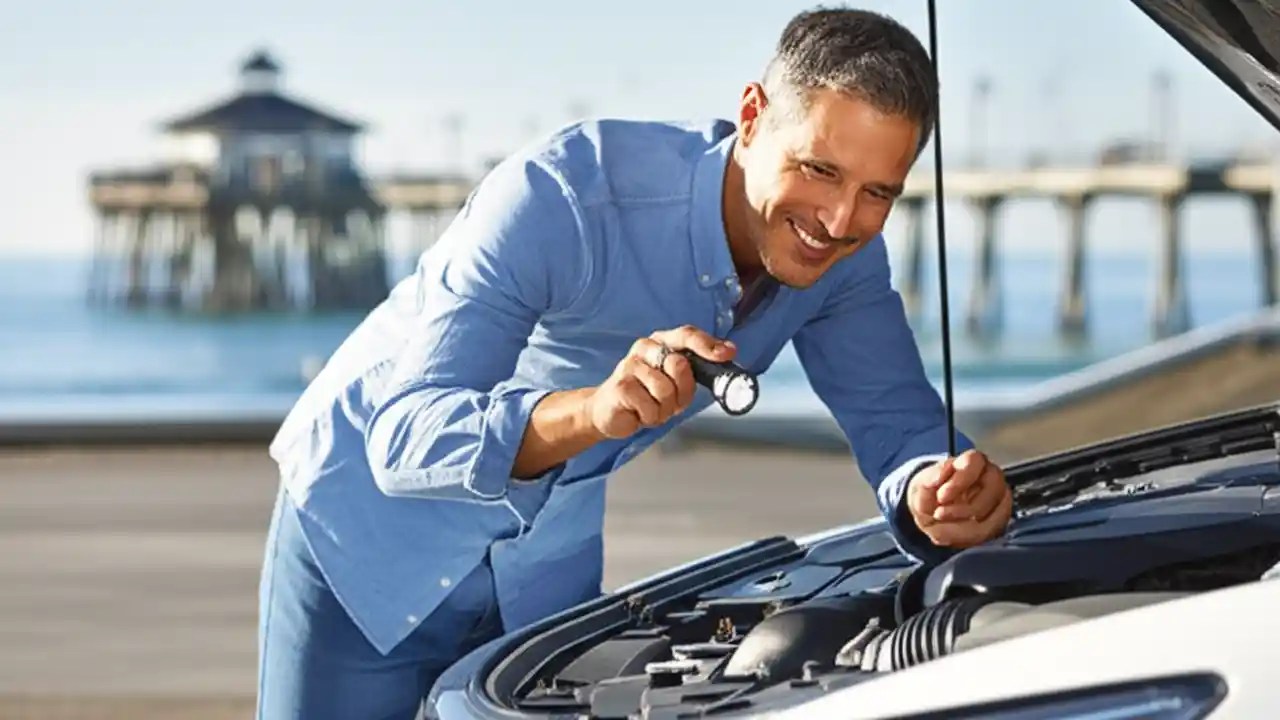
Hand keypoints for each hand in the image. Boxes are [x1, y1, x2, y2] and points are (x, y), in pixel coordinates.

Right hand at [586, 325, 734, 439]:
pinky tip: (640, 413)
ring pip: (665, 390)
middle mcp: (645, 348)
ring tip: (653, 408)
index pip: (687, 335)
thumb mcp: (675, 382)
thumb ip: (695, 371)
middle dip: (682, 391)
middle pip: (679, 365)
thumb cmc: (646, 394)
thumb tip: (726, 357)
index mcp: (662, 342)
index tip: (727, 353)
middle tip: (672, 401)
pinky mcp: (620, 386)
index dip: (708, 344)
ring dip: (665, 408)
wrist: (609, 410)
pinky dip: (651, 416)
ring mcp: (630, 365)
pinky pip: (650, 407)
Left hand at [906, 449, 1011, 548]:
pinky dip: (970, 536)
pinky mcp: (1000, 518)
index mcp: (971, 461)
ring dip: (967, 526)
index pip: (975, 461)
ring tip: (941, 528)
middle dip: (966, 508)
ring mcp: (999, 497)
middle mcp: (990, 476)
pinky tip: (953, 534)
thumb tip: (938, 476)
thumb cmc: (931, 493)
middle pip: (994, 488)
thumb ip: (928, 479)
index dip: (960, 480)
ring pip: (998, 512)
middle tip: (940, 514)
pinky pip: (994, 529)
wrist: (932, 511)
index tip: (941, 496)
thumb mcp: (921, 485)